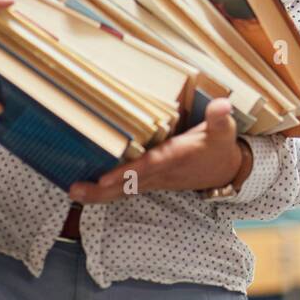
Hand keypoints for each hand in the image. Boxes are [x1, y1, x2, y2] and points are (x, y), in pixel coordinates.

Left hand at [69, 98, 248, 203]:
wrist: (225, 170)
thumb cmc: (219, 146)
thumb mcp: (224, 130)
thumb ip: (220, 118)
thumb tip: (223, 105)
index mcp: (176, 157)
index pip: (150, 165)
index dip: (128, 172)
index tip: (106, 177)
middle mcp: (162, 173)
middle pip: (129, 184)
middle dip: (102, 190)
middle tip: (76, 190)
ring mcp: (156, 180)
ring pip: (124, 191)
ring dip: (99, 194)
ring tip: (73, 191)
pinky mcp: (152, 182)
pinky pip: (126, 190)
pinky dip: (106, 192)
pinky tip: (86, 189)